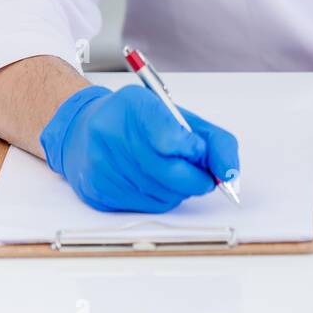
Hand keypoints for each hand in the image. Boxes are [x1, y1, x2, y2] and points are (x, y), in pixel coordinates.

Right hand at [39, 84, 239, 212]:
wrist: (82, 130)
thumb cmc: (137, 122)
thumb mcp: (176, 115)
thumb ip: (211, 138)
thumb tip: (230, 173)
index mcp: (133, 106)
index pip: (171, 137)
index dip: (195, 150)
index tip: (202, 152)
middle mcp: (110, 135)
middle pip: (170, 173)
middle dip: (198, 178)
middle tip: (205, 176)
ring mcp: (101, 166)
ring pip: (162, 194)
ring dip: (181, 190)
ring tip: (176, 174)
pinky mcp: (98, 191)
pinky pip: (146, 206)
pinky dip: (162, 198)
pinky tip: (157, 183)